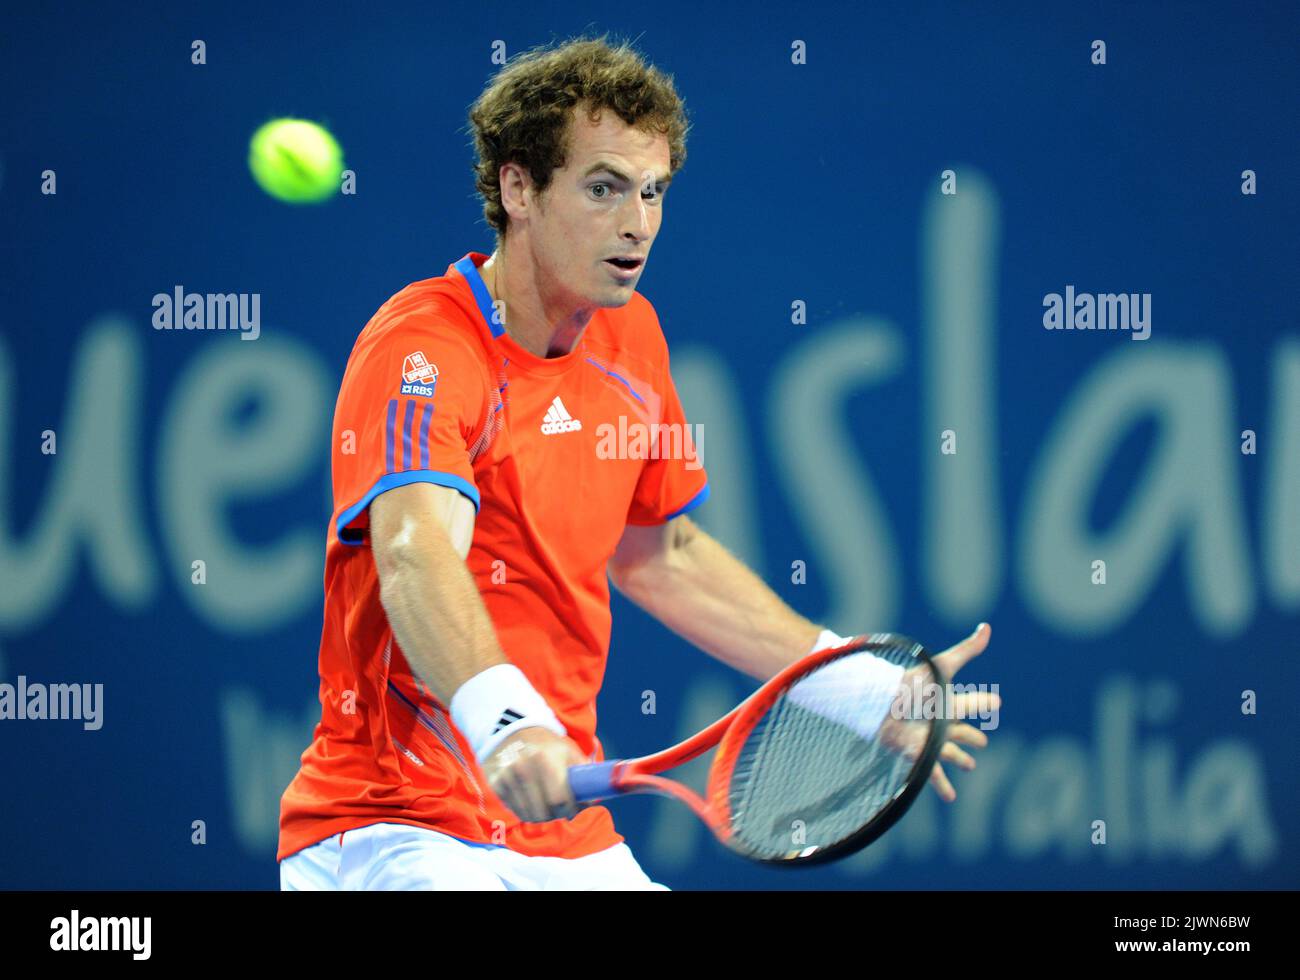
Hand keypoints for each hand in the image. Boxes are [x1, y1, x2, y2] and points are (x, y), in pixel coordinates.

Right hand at [481, 727, 586, 821]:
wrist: (513, 731)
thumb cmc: (547, 746)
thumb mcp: (568, 752)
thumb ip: (584, 775)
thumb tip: (592, 800)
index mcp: (545, 758)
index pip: (559, 799)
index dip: (570, 809)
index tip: (573, 809)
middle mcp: (523, 767)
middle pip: (543, 812)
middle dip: (555, 815)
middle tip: (560, 809)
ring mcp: (507, 776)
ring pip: (528, 815)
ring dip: (540, 815)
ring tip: (545, 803)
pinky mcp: (496, 784)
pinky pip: (515, 811)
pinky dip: (525, 811)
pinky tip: (530, 799)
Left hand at [876, 622, 999, 802]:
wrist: (880, 703)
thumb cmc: (911, 684)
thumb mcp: (942, 668)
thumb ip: (966, 651)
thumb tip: (987, 628)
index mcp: (945, 703)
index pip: (967, 704)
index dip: (981, 704)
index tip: (995, 703)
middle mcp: (937, 722)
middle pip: (958, 730)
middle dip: (970, 735)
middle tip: (982, 741)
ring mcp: (928, 740)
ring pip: (949, 752)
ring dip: (959, 758)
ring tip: (969, 765)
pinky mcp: (917, 754)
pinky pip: (932, 773)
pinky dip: (942, 785)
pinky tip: (950, 797)